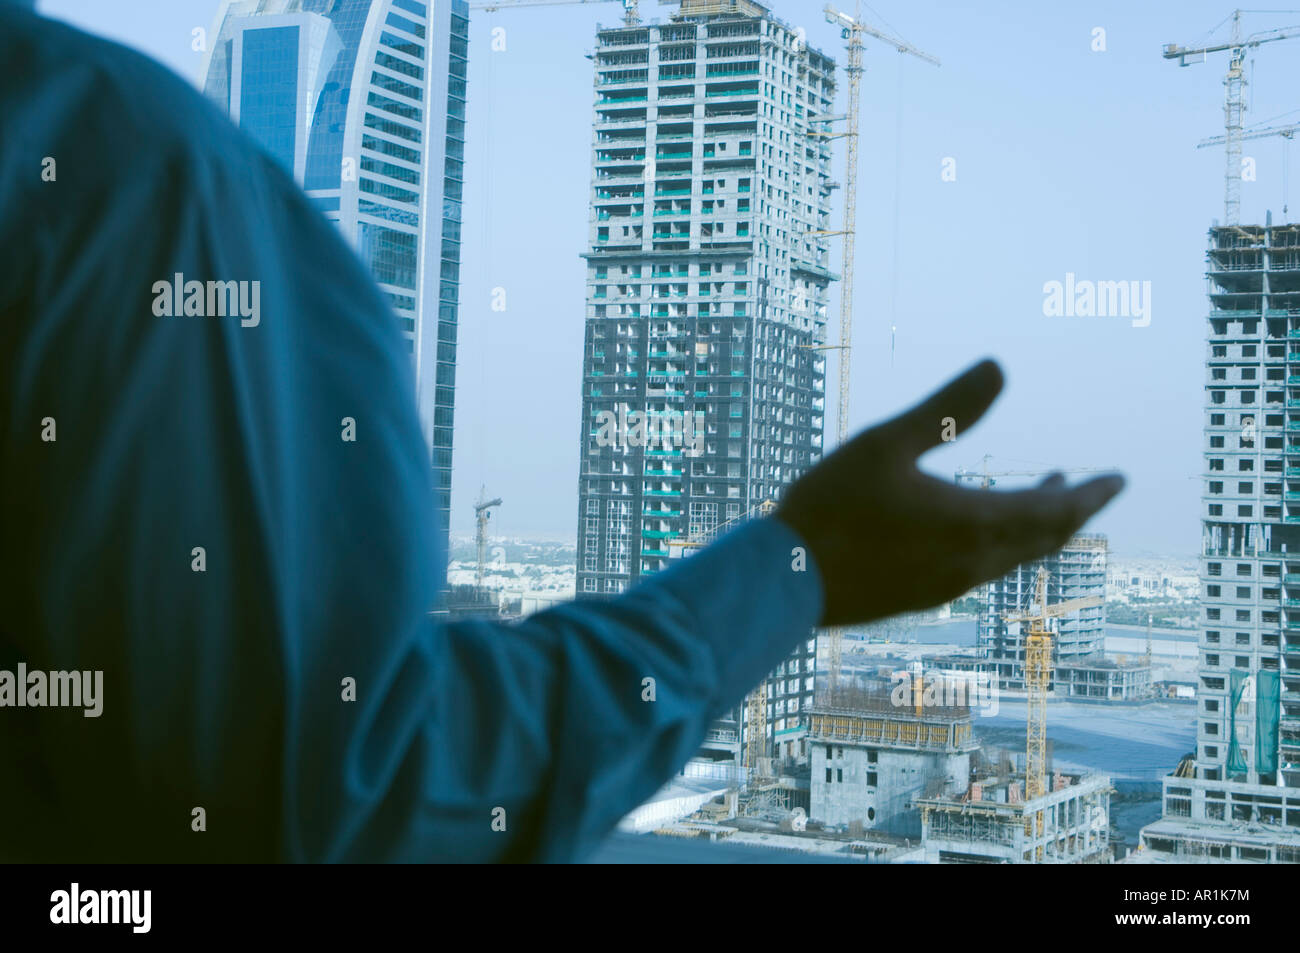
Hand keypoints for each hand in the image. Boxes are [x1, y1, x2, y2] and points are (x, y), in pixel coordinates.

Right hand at [775, 359, 1123, 626]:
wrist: (785, 583)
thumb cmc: (831, 507)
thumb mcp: (885, 443)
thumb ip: (946, 409)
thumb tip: (1000, 367)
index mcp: (973, 524)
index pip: (1056, 510)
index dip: (1091, 493)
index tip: (1118, 479)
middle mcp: (972, 562)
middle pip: (1043, 538)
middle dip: (1072, 509)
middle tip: (1092, 487)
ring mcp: (947, 585)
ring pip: (1013, 555)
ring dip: (1036, 525)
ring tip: (1040, 496)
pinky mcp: (922, 596)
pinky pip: (983, 568)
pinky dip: (1003, 542)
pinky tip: (977, 528)